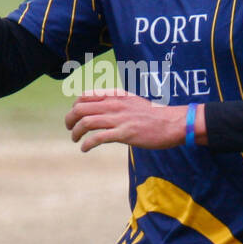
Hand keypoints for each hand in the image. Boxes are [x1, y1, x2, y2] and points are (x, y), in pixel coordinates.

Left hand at [65, 90, 188, 151]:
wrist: (173, 123)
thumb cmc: (154, 115)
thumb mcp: (132, 101)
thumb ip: (116, 102)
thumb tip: (102, 108)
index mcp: (116, 95)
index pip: (85, 95)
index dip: (75, 106)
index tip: (75, 116)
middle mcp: (115, 104)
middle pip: (80, 108)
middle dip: (70, 119)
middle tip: (70, 128)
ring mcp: (119, 119)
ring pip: (86, 122)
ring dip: (75, 132)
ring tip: (75, 139)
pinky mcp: (124, 134)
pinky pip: (98, 138)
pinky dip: (87, 144)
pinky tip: (85, 148)